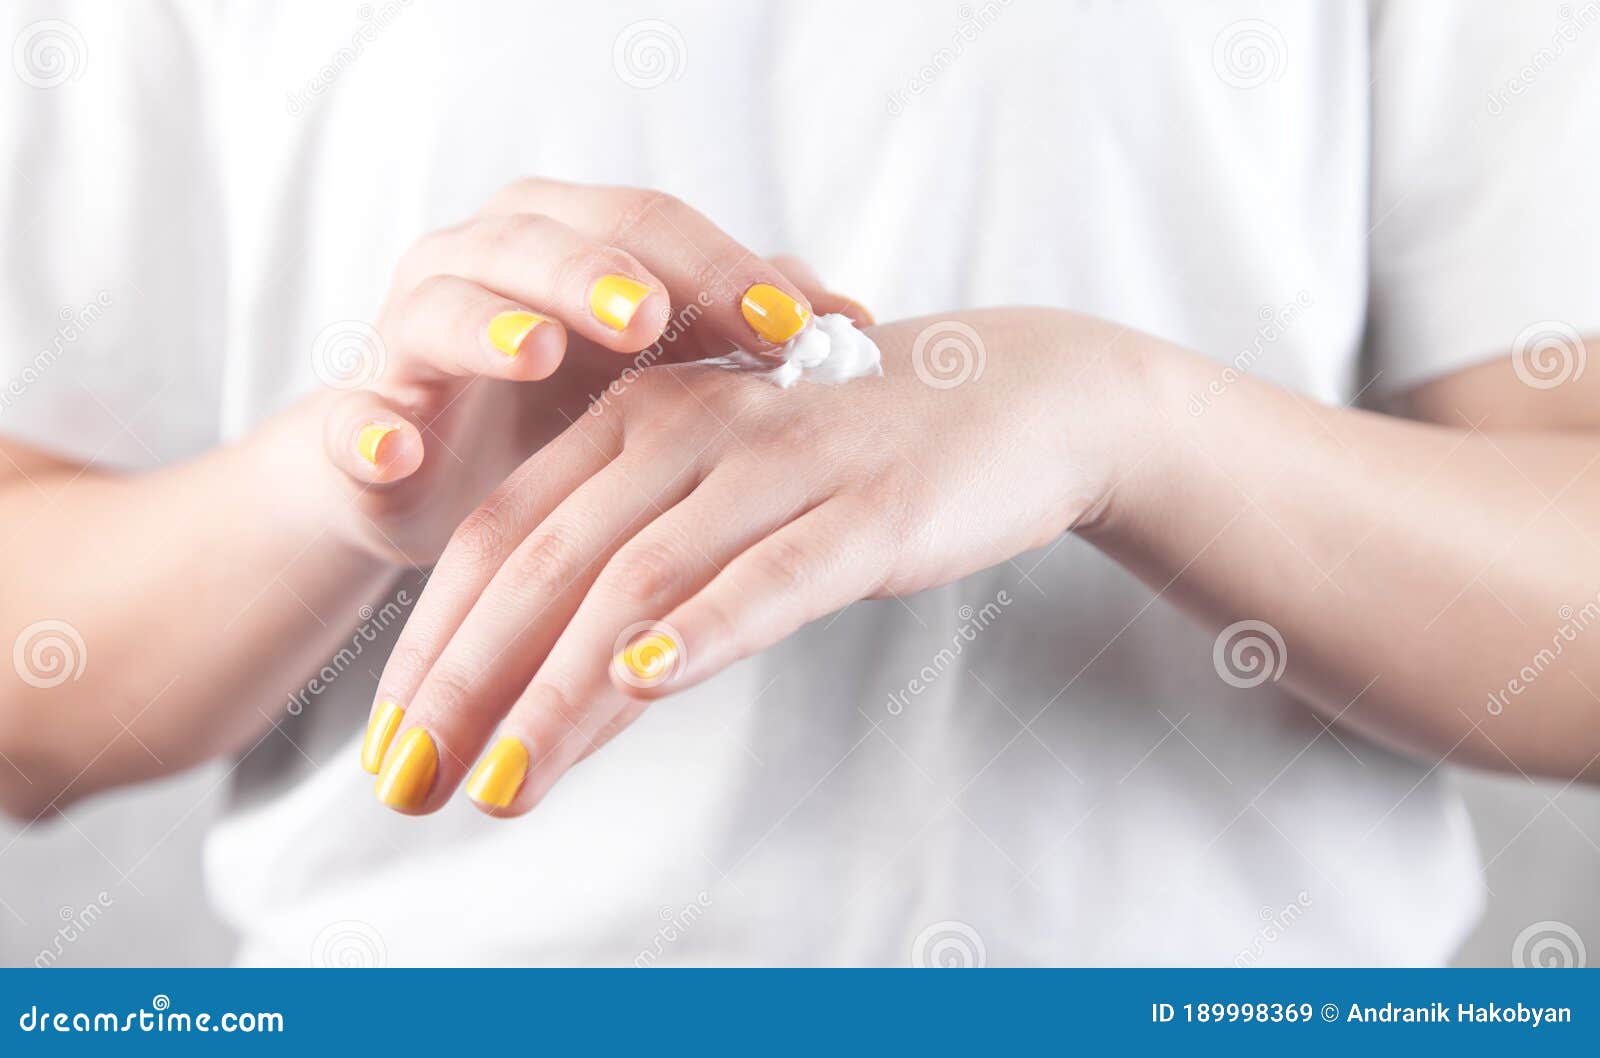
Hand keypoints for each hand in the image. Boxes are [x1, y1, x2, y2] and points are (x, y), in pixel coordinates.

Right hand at [312, 178, 869, 563]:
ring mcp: (413, 334)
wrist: (441, 477)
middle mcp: (484, 262)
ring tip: (538, 349)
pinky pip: (353, 416)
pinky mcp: (364, 413)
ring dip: (491, 323)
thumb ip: (740, 330)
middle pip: (545, 242)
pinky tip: (398, 449)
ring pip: (445, 306)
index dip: (724, 271)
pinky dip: (369, 430)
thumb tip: (854, 321)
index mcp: (567, 240)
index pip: (652, 228)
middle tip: (655, 312)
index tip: (800, 330)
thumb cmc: (565, 405)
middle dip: (602, 275)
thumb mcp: (661, 367)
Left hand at [361, 307, 1148, 811]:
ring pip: (638, 578)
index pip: (503, 534)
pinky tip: (644, 680)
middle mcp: (688, 428)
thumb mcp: (727, 486)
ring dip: (555, 689)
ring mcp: (778, 464)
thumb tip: (559, 678)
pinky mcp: (868, 509)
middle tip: (406, 783)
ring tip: (499, 783)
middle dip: (463, 682)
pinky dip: (702, 626)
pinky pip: (772, 572)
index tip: (390, 744)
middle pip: (543, 560)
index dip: (433, 643)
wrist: (1014, 395)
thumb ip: (645, 555)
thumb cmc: (853, 454)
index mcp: (636, 417)